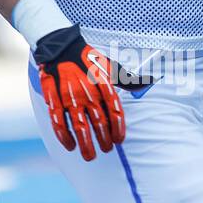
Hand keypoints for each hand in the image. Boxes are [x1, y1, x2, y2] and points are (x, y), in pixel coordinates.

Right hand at [34, 24, 125, 160]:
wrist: (60, 46)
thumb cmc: (87, 58)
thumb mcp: (110, 66)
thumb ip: (128, 78)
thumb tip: (148, 81)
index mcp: (103, 85)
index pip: (115, 112)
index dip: (118, 129)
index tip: (119, 140)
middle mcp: (87, 93)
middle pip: (99, 123)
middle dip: (103, 141)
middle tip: (106, 150)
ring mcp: (69, 98)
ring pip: (79, 127)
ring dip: (85, 144)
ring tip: (90, 156)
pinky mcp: (53, 99)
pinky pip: (58, 122)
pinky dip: (64, 137)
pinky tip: (70, 146)